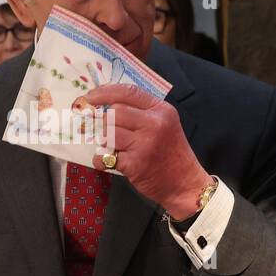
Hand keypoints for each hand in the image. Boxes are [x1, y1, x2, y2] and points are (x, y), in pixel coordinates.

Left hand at [84, 84, 209, 219]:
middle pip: (115, 112)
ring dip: (106, 141)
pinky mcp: (134, 164)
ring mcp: (144, 144)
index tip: (91, 96)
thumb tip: (107, 104)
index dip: (105, 92)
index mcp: (161, 110)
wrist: (185, 183)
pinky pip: (105, 157)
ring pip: (109, 133)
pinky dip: (103, 160)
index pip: (129, 92)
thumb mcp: (165, 124)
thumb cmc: (171, 153)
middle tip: (110, 131)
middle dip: (107, 122)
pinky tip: (114, 161)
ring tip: (118, 148)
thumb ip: (142, 112)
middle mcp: (154, 124)